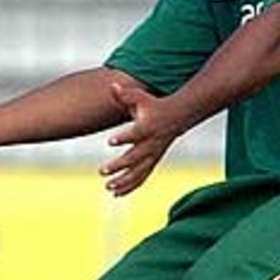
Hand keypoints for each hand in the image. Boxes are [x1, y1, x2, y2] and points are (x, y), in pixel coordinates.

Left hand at [98, 81, 179, 196]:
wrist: (177, 117)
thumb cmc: (154, 105)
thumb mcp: (140, 97)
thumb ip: (124, 94)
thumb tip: (111, 85)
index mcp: (148, 127)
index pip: (135, 133)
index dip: (124, 137)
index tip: (110, 141)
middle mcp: (151, 144)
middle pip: (135, 157)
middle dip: (119, 166)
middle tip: (102, 171)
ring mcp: (153, 155)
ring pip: (139, 172)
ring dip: (124, 181)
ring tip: (108, 186)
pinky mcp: (153, 162)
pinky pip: (142, 177)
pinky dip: (130, 186)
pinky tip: (116, 194)